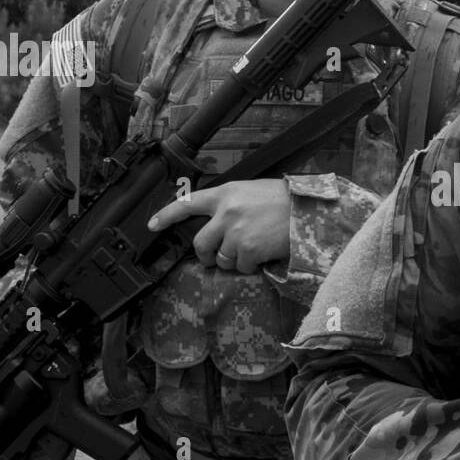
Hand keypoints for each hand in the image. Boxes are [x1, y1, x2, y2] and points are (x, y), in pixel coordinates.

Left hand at [148, 179, 290, 273]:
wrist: (307, 210)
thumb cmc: (284, 200)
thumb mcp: (251, 191)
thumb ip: (231, 204)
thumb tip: (219, 224)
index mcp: (225, 194)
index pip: (187, 203)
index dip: (166, 215)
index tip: (152, 225)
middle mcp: (226, 212)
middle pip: (200, 243)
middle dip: (207, 255)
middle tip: (216, 257)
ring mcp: (235, 232)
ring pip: (221, 259)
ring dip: (234, 261)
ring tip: (251, 252)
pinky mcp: (248, 249)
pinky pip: (240, 267)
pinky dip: (250, 267)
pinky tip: (263, 256)